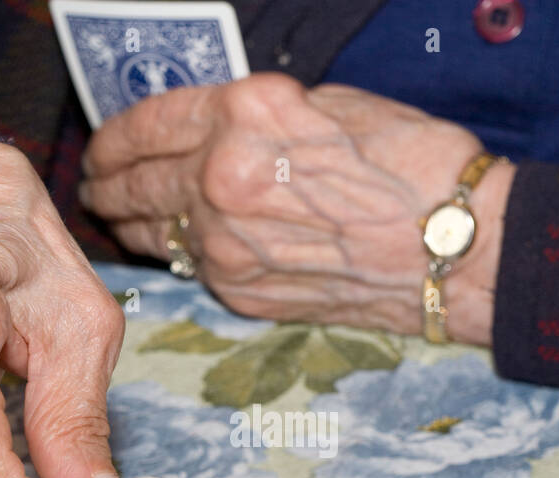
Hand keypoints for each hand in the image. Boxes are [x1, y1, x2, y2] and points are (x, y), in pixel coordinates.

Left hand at [79, 76, 513, 345]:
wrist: (461, 250)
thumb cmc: (414, 165)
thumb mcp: (328, 104)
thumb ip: (254, 117)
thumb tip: (207, 130)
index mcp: (243, 117)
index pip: (144, 123)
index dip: (113, 135)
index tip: (102, 144)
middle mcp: (223, 180)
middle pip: (131, 182)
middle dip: (106, 182)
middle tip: (97, 182)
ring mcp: (229, 245)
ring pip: (151, 233)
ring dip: (130, 222)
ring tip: (124, 214)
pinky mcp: (244, 292)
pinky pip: (191, 267)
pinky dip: (179, 253)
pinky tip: (183, 244)